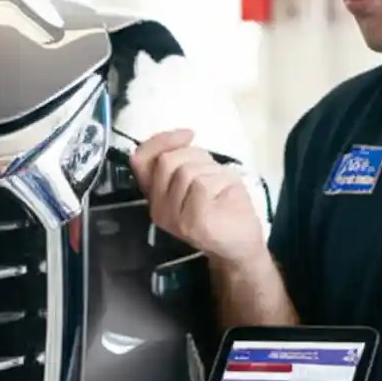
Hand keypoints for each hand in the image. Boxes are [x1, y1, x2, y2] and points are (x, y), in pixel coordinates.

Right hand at [129, 129, 264, 264]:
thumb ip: (181, 161)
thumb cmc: (222, 207)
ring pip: (187, 170)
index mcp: (155, 197)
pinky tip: (227, 197)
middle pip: (167, 160)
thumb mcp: (198, 177)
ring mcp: (175, 218)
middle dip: (195, 156)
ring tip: (220, 188)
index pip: (140, 159)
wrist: (241, 245)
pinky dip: (222, 182)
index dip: (161, 140)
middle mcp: (158, 209)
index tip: (188, 135)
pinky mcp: (193, 222)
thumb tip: (182, 135)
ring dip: (211, 171)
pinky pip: (203, 184)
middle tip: (212, 172)